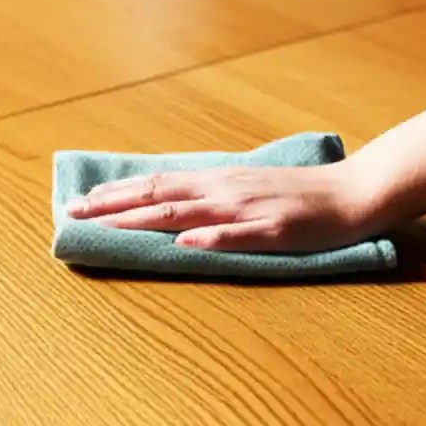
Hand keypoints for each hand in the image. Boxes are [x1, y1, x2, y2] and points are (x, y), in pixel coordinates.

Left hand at [65, 162, 383, 252]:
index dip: (117, 193)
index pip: (156, 183)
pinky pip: (238, 236)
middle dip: (113, 205)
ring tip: (108, 225)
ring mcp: (248, 209)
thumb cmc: (297, 195)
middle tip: (73, 214)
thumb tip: (167, 205)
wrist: (352, 192)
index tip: (81, 202)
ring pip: (187, 212)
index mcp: (217, 180)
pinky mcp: (275, 231)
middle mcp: (225, 189)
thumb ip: (209, 196)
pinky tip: (184, 245)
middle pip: (159, 194)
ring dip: (144, 219)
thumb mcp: (246, 188)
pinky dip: (209, 238)